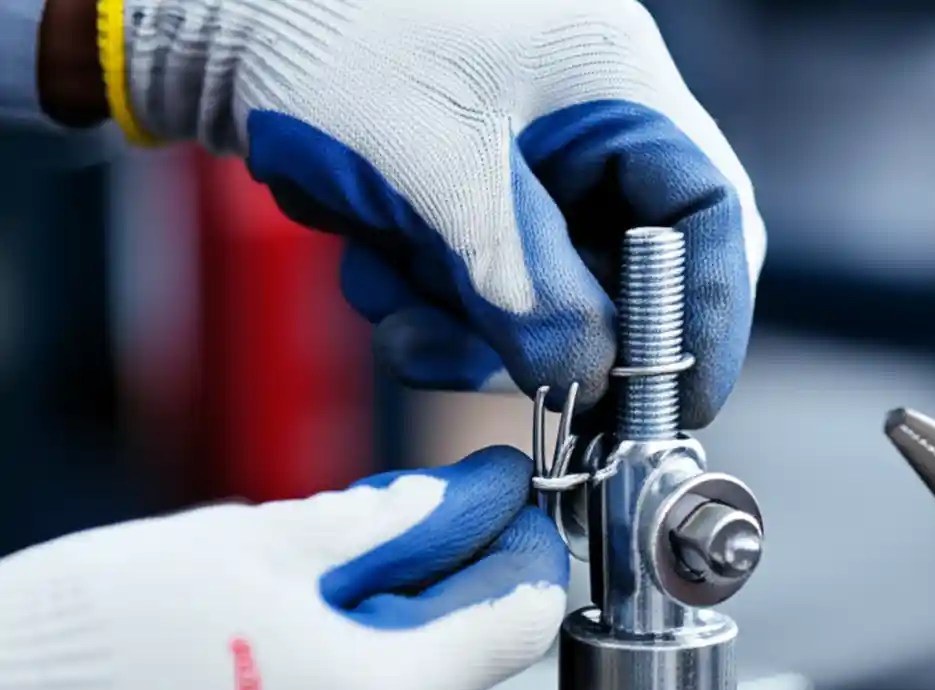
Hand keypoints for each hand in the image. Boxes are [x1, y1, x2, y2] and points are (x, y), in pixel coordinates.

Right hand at [0, 446, 567, 689]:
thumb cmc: (119, 631)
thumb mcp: (263, 545)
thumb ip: (381, 522)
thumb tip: (460, 490)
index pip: (520, 618)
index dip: (527, 540)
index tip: (508, 484)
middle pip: (475, 637)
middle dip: (473, 552)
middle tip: (451, 488)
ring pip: (423, 654)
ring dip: (420, 582)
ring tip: (378, 521)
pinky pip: (372, 677)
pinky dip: (373, 620)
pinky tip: (336, 573)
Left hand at [64, 0, 763, 424]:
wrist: (216, 21)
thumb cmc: (327, 40)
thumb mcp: (438, 171)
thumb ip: (525, 286)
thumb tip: (592, 379)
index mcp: (613, 85)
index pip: (710, 211)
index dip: (708, 312)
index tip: (680, 399)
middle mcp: (585, 124)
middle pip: (625, 268)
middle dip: (557, 332)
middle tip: (509, 375)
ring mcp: (527, 161)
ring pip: (548, 292)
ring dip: (475, 322)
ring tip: (399, 299)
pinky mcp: (472, 194)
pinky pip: (485, 283)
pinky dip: (433, 298)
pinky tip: (377, 259)